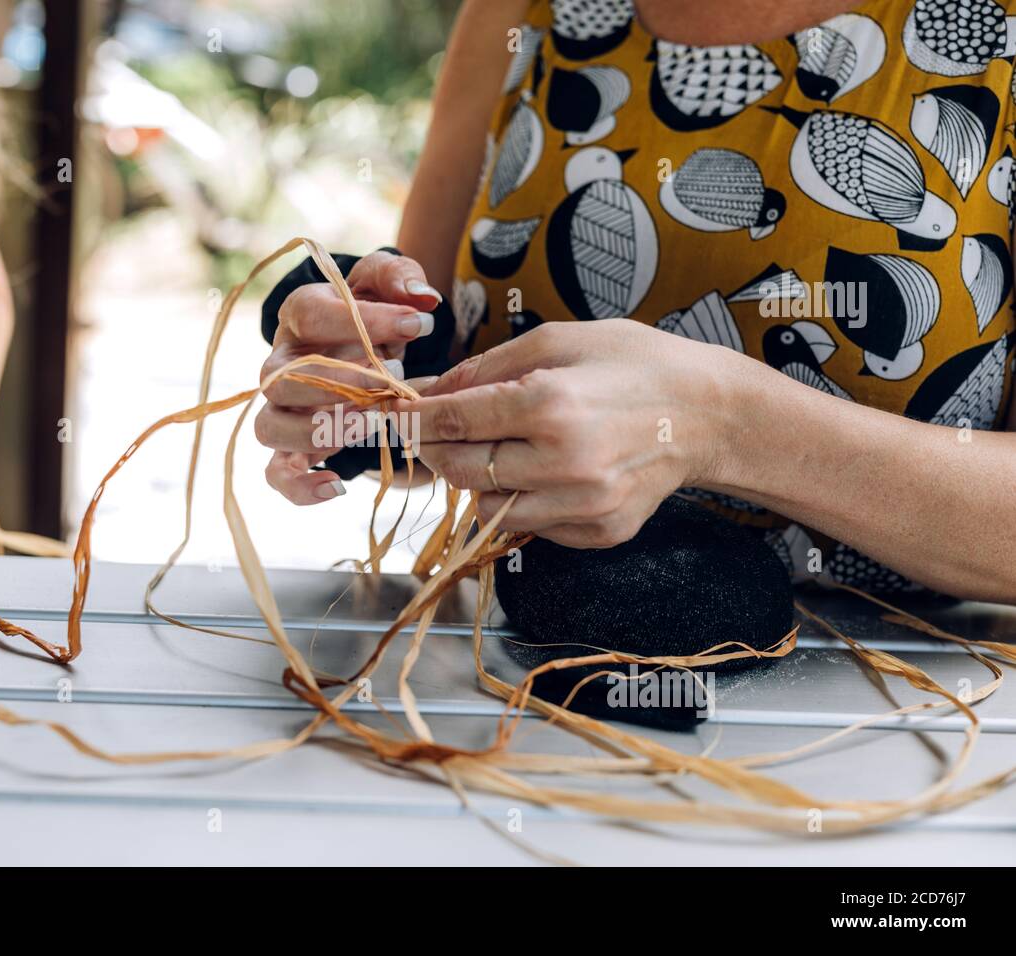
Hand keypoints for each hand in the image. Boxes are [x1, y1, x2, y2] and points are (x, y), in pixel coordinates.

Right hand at [256, 250, 441, 503]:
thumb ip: (399, 277)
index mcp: (299, 315)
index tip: (417, 325)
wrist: (364, 345)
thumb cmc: (372, 312)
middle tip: (395, 378)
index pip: (308, 313)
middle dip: (340, 382)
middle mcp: (280, 362)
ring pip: (270, 426)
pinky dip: (300, 486)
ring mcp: (281, 408)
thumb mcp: (387, 282)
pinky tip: (337, 487)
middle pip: (279, 377)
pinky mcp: (291, 446)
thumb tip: (422, 297)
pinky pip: (277, 473)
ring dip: (319, 430)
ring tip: (372, 423)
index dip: (359, 321)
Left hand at [398, 321, 742, 547]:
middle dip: (441, 450)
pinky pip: (530, 527)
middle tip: (446, 432)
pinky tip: (547, 471)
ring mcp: (584, 504)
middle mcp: (564, 462)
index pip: (454, 422)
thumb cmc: (633, 363)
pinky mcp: (598, 532)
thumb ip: (486, 368)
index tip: (394, 417)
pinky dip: (523, 501)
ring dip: (480, 480)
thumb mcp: (559, 340)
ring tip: (504, 449)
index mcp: (550, 403)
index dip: (414, 420)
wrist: (710, 413)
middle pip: (461, 470)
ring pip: (488, 508)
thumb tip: (428, 393)